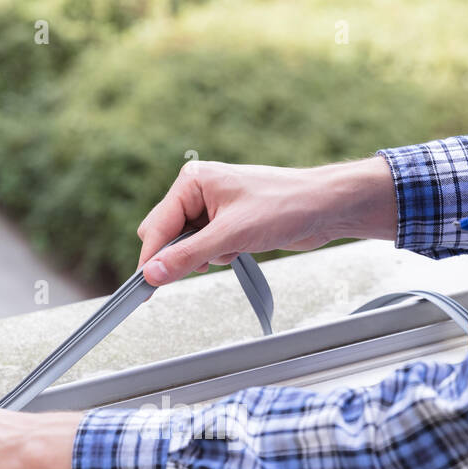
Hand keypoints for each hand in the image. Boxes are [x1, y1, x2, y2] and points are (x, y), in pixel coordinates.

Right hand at [136, 156, 396, 285]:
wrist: (324, 208)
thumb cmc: (285, 206)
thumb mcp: (231, 236)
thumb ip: (188, 256)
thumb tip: (153, 273)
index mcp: (192, 181)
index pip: (157, 226)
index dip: (151, 258)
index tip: (143, 287)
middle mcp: (198, 191)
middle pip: (166, 236)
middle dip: (181, 256)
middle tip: (203, 265)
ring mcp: (212, 207)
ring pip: (186, 246)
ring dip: (204, 257)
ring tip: (232, 249)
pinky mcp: (227, 223)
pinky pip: (206, 248)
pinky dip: (219, 256)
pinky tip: (240, 250)